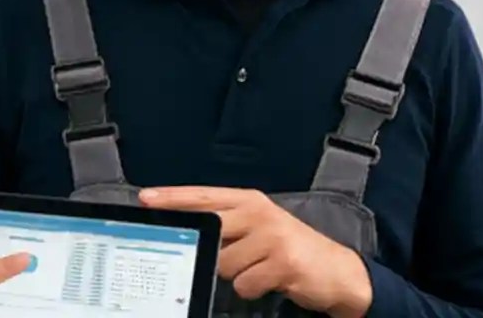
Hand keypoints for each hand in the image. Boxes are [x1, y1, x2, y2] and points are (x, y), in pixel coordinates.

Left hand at [140, 187, 372, 317]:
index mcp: (250, 201)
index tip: (145, 199)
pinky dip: (253, 288)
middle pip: (209, 225)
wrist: (337, 271)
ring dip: (236, 273)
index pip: (203, 195)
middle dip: (203, 243)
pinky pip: (245, 284)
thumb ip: (226, 223)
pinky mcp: (283, 263)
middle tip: (209, 252)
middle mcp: (259, 214)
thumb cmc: (288, 247)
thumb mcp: (258, 226)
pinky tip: (270, 280)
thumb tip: (185, 228)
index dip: (172, 197)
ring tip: (258, 267)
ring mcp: (272, 237)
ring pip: (224, 263)